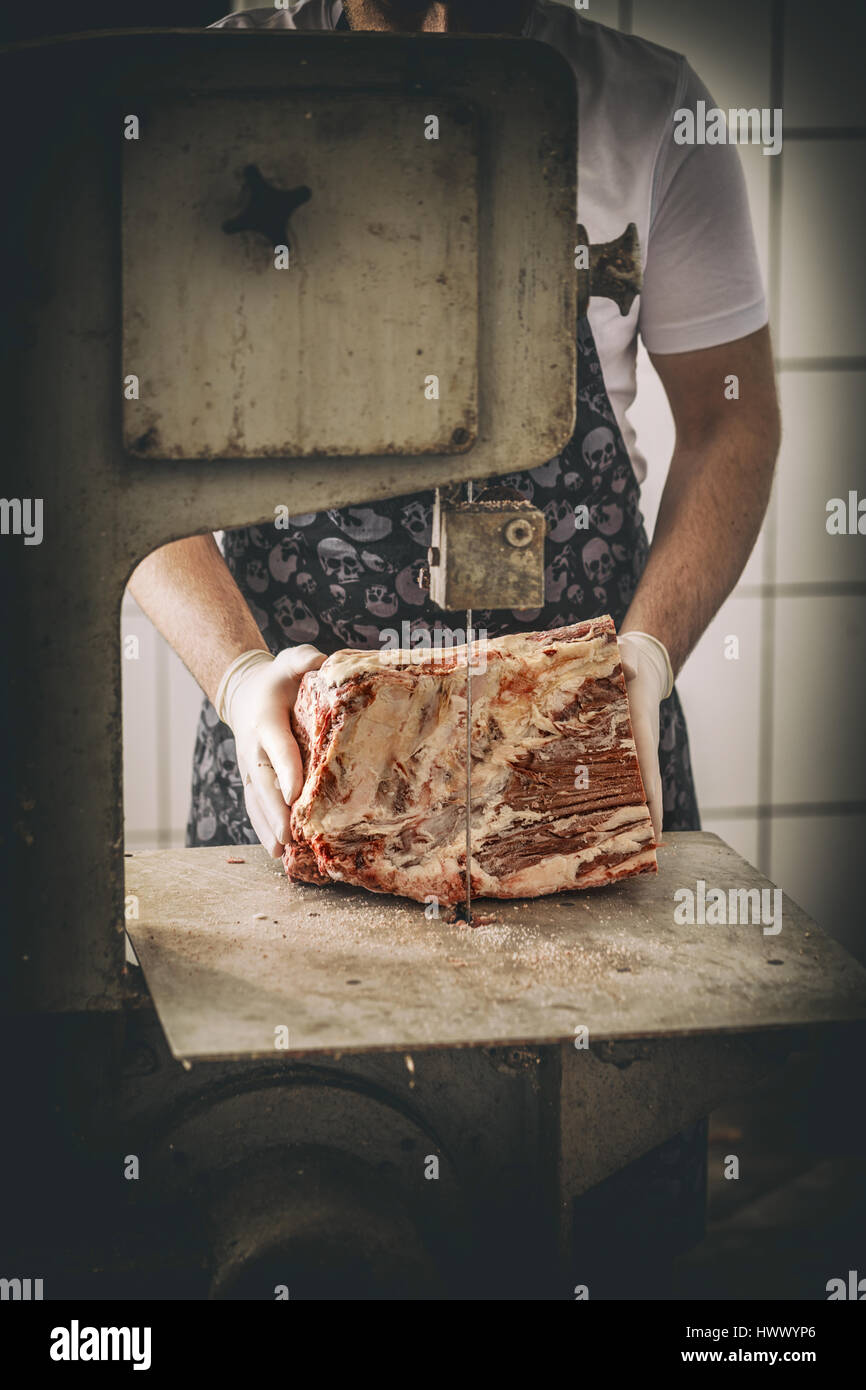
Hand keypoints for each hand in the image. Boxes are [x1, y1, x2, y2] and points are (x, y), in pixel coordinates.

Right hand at [217, 645, 325, 855]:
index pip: (277, 748)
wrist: (245, 693)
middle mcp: (253, 748)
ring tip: (281, 851)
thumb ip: (304, 660)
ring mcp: (249, 768)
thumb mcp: (290, 662)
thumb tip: (323, 662)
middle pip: (263, 783)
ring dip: (267, 827)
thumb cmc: (278, 680)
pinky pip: (255, 807)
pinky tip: (276, 851)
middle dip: (275, 810)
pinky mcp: (251, 780)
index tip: (296, 793)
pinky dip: (263, 829)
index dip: (286, 770)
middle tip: (288, 835)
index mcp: (265, 720)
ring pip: (256, 800)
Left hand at [617, 631, 673, 844]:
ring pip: (630, 789)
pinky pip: (615, 778)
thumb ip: (627, 658)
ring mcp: (630, 752)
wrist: (636, 662)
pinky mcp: (619, 752)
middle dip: (642, 821)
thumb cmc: (629, 659)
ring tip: (617, 848)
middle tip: (637, 853)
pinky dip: (612, 798)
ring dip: (626, 815)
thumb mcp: (627, 654)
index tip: (655, 829)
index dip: (652, 801)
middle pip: (644, 791)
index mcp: (641, 731)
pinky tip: (597, 819)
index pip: (649, 771)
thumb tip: (629, 668)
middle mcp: (639, 748)